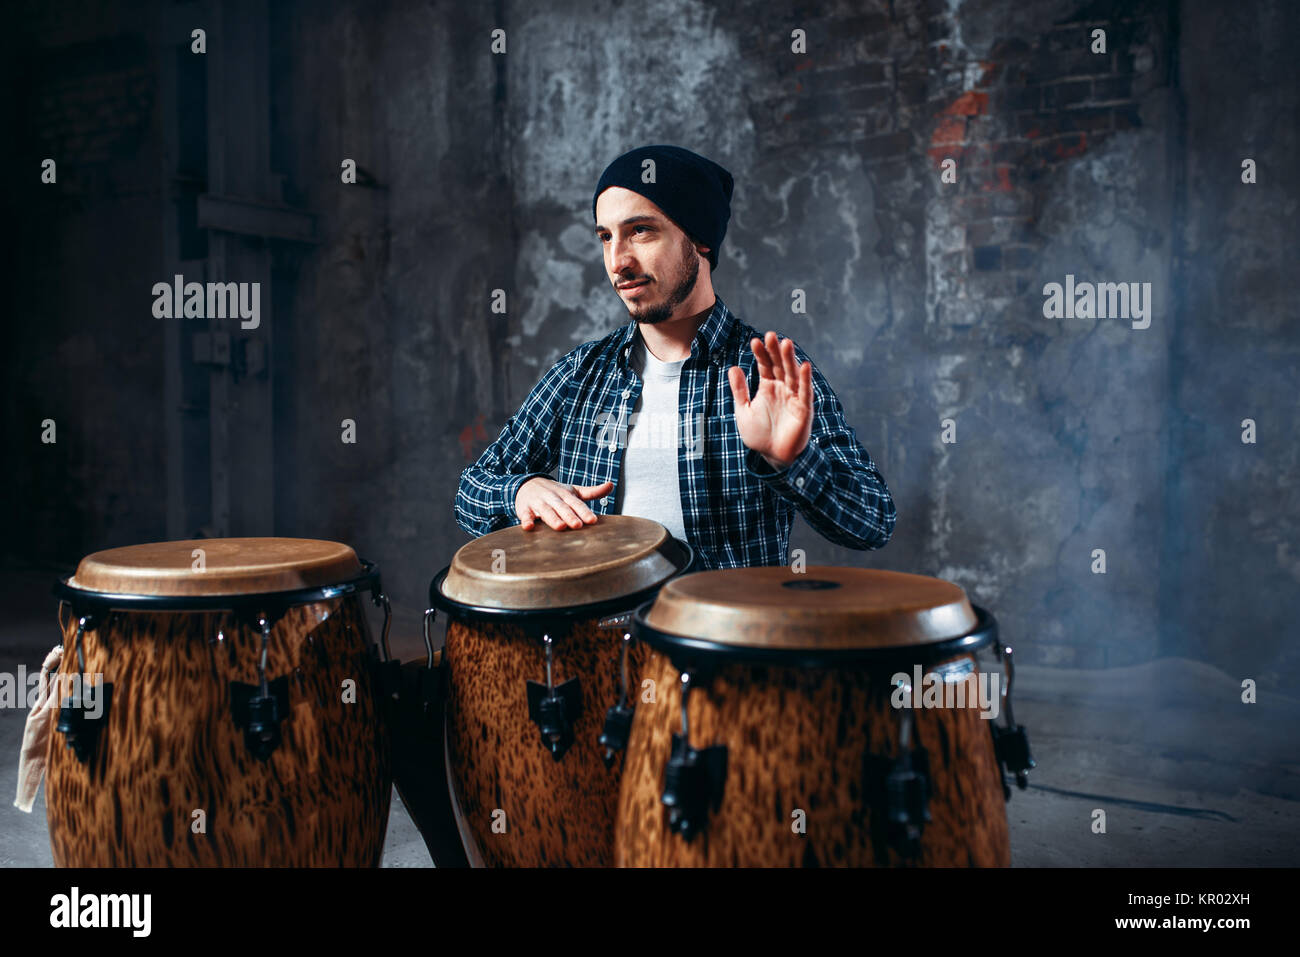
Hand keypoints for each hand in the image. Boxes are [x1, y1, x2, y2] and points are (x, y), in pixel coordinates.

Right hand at [515, 478, 612, 530]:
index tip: (593, 520)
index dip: (584, 512)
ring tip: (560, 527)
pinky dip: (526, 520)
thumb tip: (611, 485)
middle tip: (578, 526)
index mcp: (566, 495)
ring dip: (552, 519)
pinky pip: (525, 515)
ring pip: (546, 512)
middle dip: (570, 516)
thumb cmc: (555, 492)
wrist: (527, 484)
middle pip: (562, 508)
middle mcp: (553, 498)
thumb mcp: (573, 490)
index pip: (576, 504)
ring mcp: (538, 503)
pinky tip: (529, 527)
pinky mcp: (525, 509)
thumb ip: (592, 492)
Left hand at [727, 331, 812, 469]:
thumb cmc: (759, 435)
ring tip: (786, 343)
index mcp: (768, 387)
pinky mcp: (804, 409)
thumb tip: (733, 368)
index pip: (765, 365)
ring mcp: (794, 397)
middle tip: (770, 335)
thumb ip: (739, 390)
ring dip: (789, 359)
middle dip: (775, 351)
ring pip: (792, 374)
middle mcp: (782, 389)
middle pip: (779, 365)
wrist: (773, 457)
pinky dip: (805, 379)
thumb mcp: (744, 410)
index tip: (754, 341)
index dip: (761, 353)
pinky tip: (804, 365)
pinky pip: (805, 392)